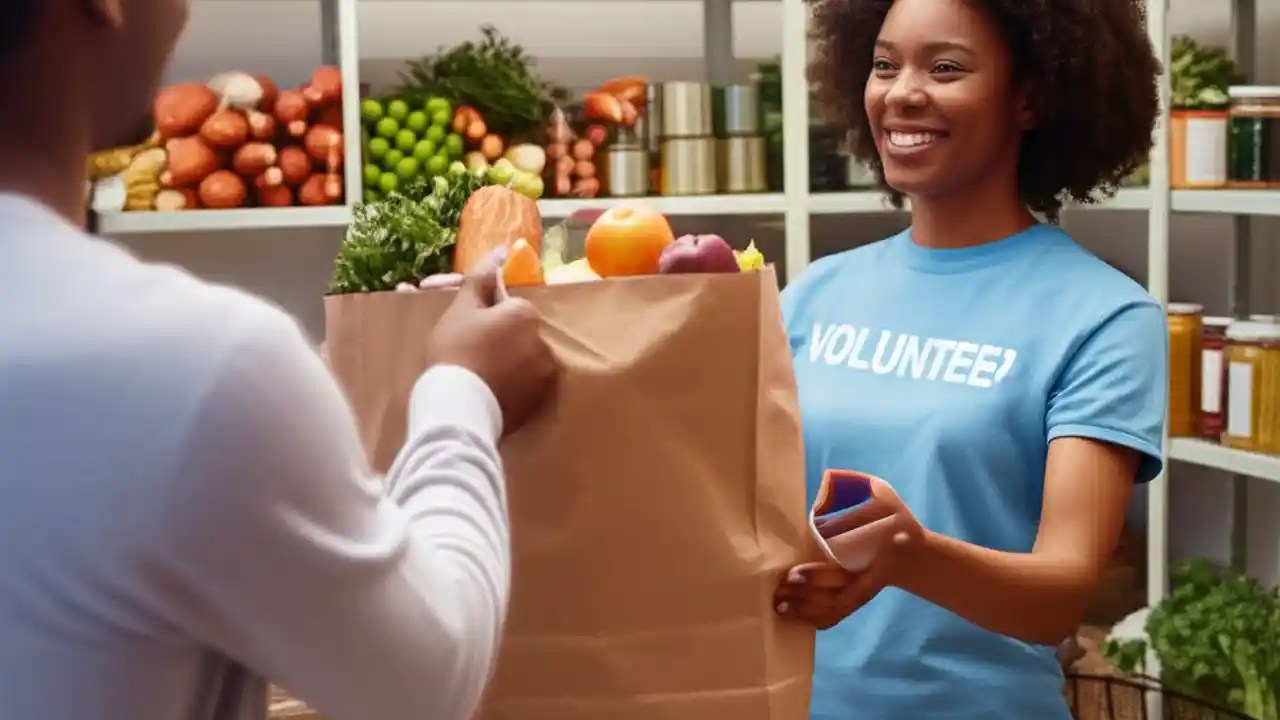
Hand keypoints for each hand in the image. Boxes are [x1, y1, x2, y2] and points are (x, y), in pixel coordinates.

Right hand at [425, 256, 559, 435]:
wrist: (457, 407)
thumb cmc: (455, 350)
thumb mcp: (462, 308)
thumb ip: (482, 277)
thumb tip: (503, 249)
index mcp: (527, 315)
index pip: (507, 307)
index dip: (483, 316)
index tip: (466, 330)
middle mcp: (544, 342)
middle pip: (518, 333)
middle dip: (498, 336)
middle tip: (469, 352)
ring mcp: (545, 374)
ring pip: (523, 358)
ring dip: (507, 360)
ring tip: (478, 373)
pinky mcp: (540, 401)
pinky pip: (527, 385)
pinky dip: (512, 384)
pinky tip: (489, 388)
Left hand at [775, 477, 924, 629]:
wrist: (913, 555)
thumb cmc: (894, 522)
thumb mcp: (884, 498)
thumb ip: (860, 488)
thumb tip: (830, 477)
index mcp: (872, 558)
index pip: (842, 575)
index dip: (817, 577)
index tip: (793, 573)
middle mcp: (864, 580)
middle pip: (832, 598)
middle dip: (804, 596)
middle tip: (778, 589)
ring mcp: (859, 594)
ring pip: (830, 611)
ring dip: (803, 610)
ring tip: (778, 604)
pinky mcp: (854, 601)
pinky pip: (833, 617)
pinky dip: (812, 620)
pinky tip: (791, 616)